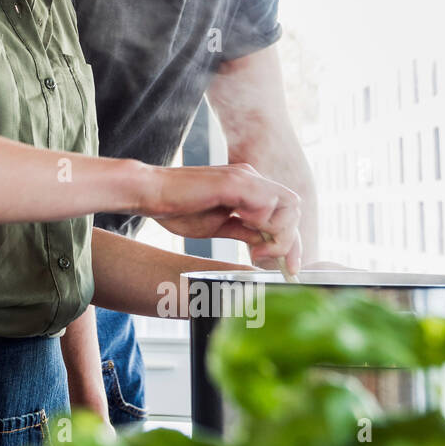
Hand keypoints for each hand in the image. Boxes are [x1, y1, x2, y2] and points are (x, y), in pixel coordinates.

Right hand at [130, 162, 301, 273]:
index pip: (285, 212)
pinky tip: (247, 235)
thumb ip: (245, 231)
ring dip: (278, 234)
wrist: (151, 194)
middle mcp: (251, 178)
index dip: (291, 241)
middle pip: (294, 207)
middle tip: (269, 260)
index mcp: (248, 187)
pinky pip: (269, 203)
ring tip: (256, 251)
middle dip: (289, 240)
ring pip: (289, 205)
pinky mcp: (235, 182)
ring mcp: (245, 178)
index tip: (287, 268)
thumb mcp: (219, 226)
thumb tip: (266, 244)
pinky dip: (265, 224)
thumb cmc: (177, 209)